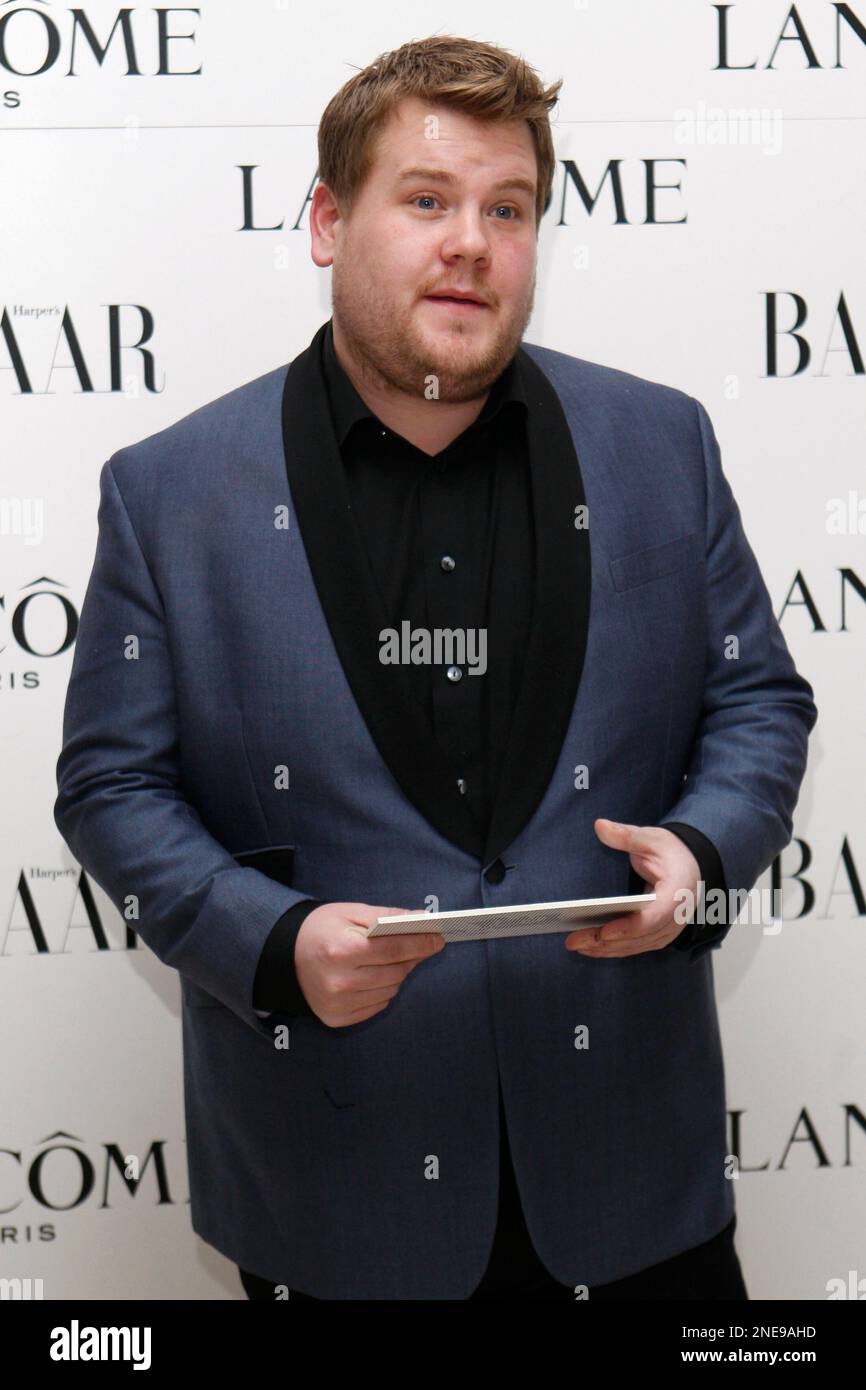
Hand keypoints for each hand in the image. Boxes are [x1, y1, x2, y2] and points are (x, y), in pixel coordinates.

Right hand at [294, 903, 444, 1026]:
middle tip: (417, 945)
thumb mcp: (351, 912)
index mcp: (343, 951)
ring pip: (391, 990)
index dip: (421, 943)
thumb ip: (387, 916)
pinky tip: (371, 976)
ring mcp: (339, 1004)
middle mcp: (340, 982)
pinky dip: (382, 989)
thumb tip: (422, 920)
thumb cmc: (322, 929)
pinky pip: (378, 1004)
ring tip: (387, 960)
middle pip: (396, 972)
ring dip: (397, 974)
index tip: (438, 938)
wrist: (286, 956)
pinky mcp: (338, 1018)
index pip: (395, 949)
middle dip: (411, 957)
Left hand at [564, 819, 699, 957]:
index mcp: (678, 892)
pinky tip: (589, 947)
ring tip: (575, 944)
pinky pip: (636, 946)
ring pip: (636, 946)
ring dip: (606, 949)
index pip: (655, 916)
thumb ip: (626, 835)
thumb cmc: (671, 852)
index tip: (604, 932)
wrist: (691, 866)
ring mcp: (669, 929)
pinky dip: (613, 949)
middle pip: (641, 936)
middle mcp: (677, 917)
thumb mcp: (651, 838)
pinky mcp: (659, 935)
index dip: (630, 927)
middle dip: (606, 941)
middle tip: (574, 941)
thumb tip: (600, 826)